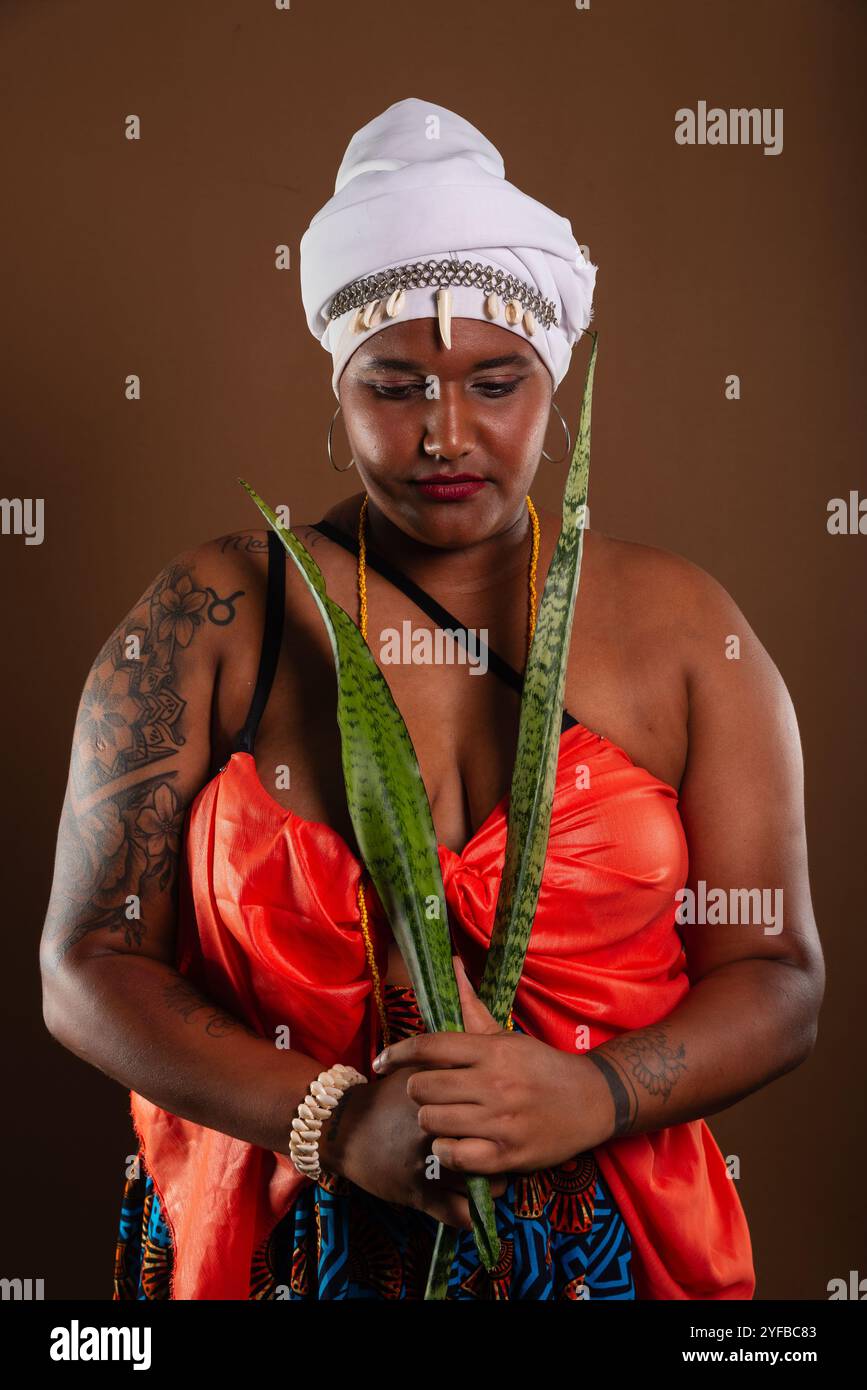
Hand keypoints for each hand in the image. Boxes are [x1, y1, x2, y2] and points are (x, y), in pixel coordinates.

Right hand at [316, 1056, 507, 1230]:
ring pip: (483, 1183)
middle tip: (511, 1146)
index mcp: (441, 1093)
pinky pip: (459, 1213)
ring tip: (496, 1174)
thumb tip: (470, 997)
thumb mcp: (418, 1063)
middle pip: (493, 1143)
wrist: (344, 1126)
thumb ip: (450, 1044)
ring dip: (495, 1183)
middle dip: (507, 1147)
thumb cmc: (388, 1095)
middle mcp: (438, 1128)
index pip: (492, 1104)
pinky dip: (474, 1215)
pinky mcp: (418, 1193)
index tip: (520, 1111)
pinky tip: (477, 1205)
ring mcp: (428, 1163)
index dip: (512, 1109)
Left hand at [371, 956, 613, 1174]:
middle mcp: (493, 1084)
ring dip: (431, 1121)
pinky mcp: (507, 1155)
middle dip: (418, 1090)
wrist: (592, 1101)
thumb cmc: (542, 1066)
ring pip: (432, 1121)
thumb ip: (471, 1005)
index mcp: (491, 1051)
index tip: (381, 1062)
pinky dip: (446, 1151)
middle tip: (430, 1093)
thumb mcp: (507, 1035)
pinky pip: (453, 1155)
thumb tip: (452, 964)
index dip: (396, 1053)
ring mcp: (500, 1121)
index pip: (429, 1046)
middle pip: (422, 1087)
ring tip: (444, 1118)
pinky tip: (455, 1143)